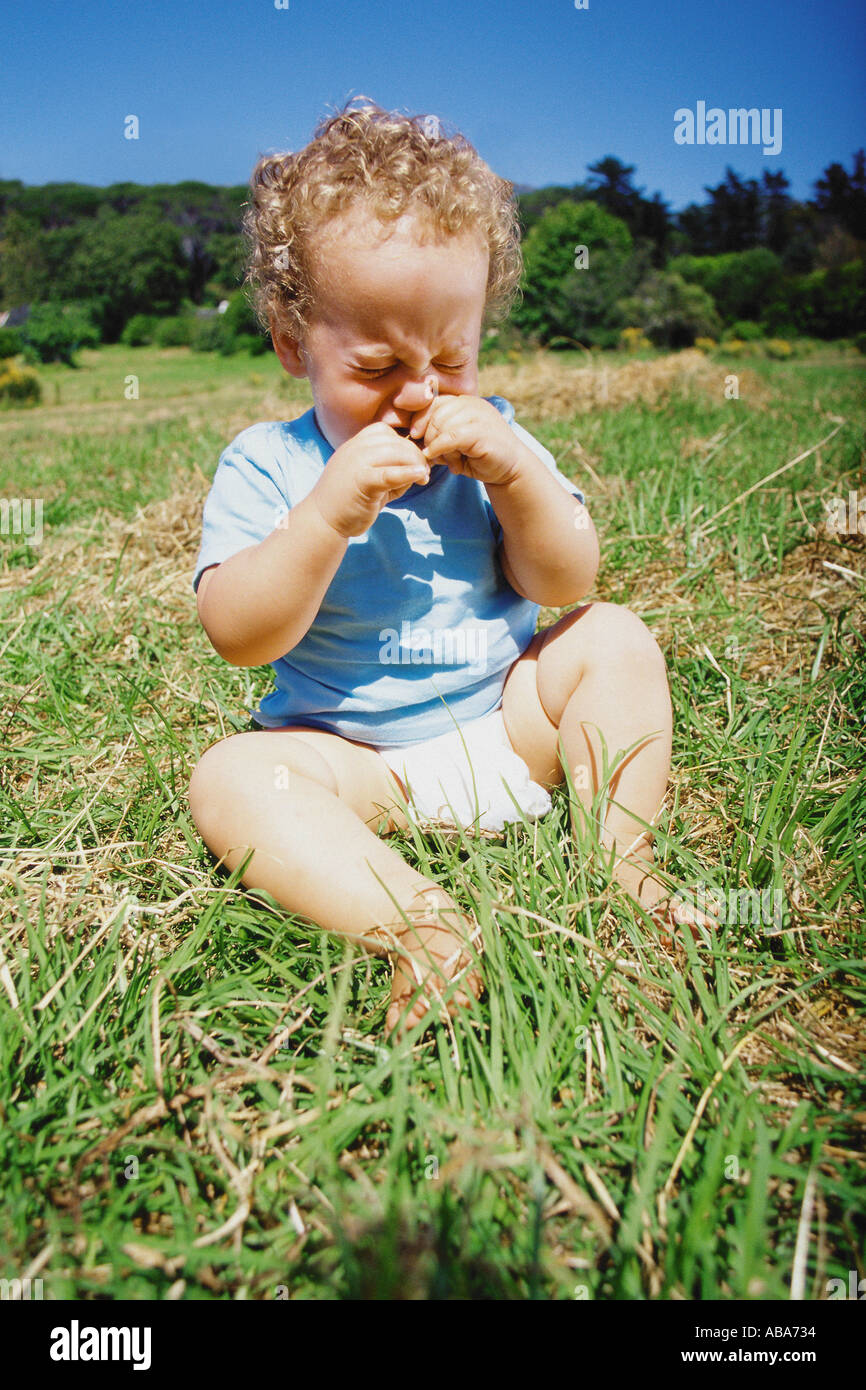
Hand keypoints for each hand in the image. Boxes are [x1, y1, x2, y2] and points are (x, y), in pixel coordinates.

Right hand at [311, 423, 429, 537]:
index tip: (414, 462)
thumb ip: (390, 468)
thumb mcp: (370, 477)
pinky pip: (389, 473)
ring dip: (415, 464)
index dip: (405, 444)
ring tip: (422, 479)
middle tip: (424, 474)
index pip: (386, 432)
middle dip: (415, 455)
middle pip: (395, 441)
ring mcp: (356, 463)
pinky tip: (419, 477)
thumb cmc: (348, 501)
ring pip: (395, 452)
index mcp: (355, 445)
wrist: (322, 520)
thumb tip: (419, 467)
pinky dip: (407, 473)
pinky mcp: (361, 481)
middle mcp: (355, 449)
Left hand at [409, 394, 521, 486]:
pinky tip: (445, 461)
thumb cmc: (479, 458)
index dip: (421, 418)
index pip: (434, 402)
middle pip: (436, 413)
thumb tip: (412, 435)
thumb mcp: (454, 442)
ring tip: (450, 462)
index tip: (415, 436)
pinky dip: (441, 449)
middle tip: (436, 457)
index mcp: (464, 402)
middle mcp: (472, 404)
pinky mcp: (482, 431)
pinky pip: (451, 436)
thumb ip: (438, 434)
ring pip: (442, 425)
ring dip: (438, 447)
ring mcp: (479, 415)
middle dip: (429, 437)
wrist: (510, 470)